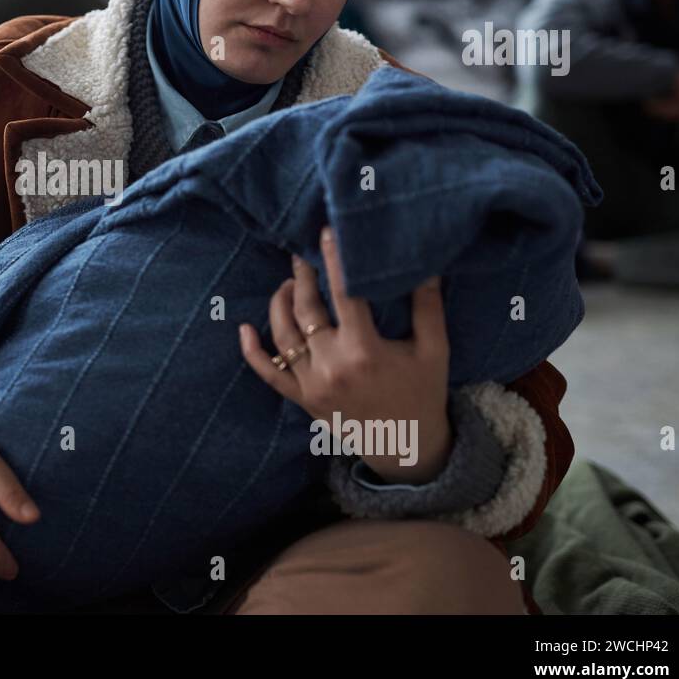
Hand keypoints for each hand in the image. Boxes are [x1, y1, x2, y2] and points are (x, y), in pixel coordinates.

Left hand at [238, 225, 451, 483]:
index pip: (344, 294)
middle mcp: (332, 366)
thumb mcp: (435, 349)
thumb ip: (427, 306)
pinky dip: (251, 352)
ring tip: (289, 282)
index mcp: (364, 351)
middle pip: (306, 310)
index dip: (333, 260)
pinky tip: (244, 328)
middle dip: (302, 277)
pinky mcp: (302, 398)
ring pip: (282, 335)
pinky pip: (269, 373)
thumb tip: (425, 263)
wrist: (407, 447)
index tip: (326, 232)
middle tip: (301, 254)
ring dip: (280, 303)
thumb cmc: (423, 392)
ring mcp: (312, 384)